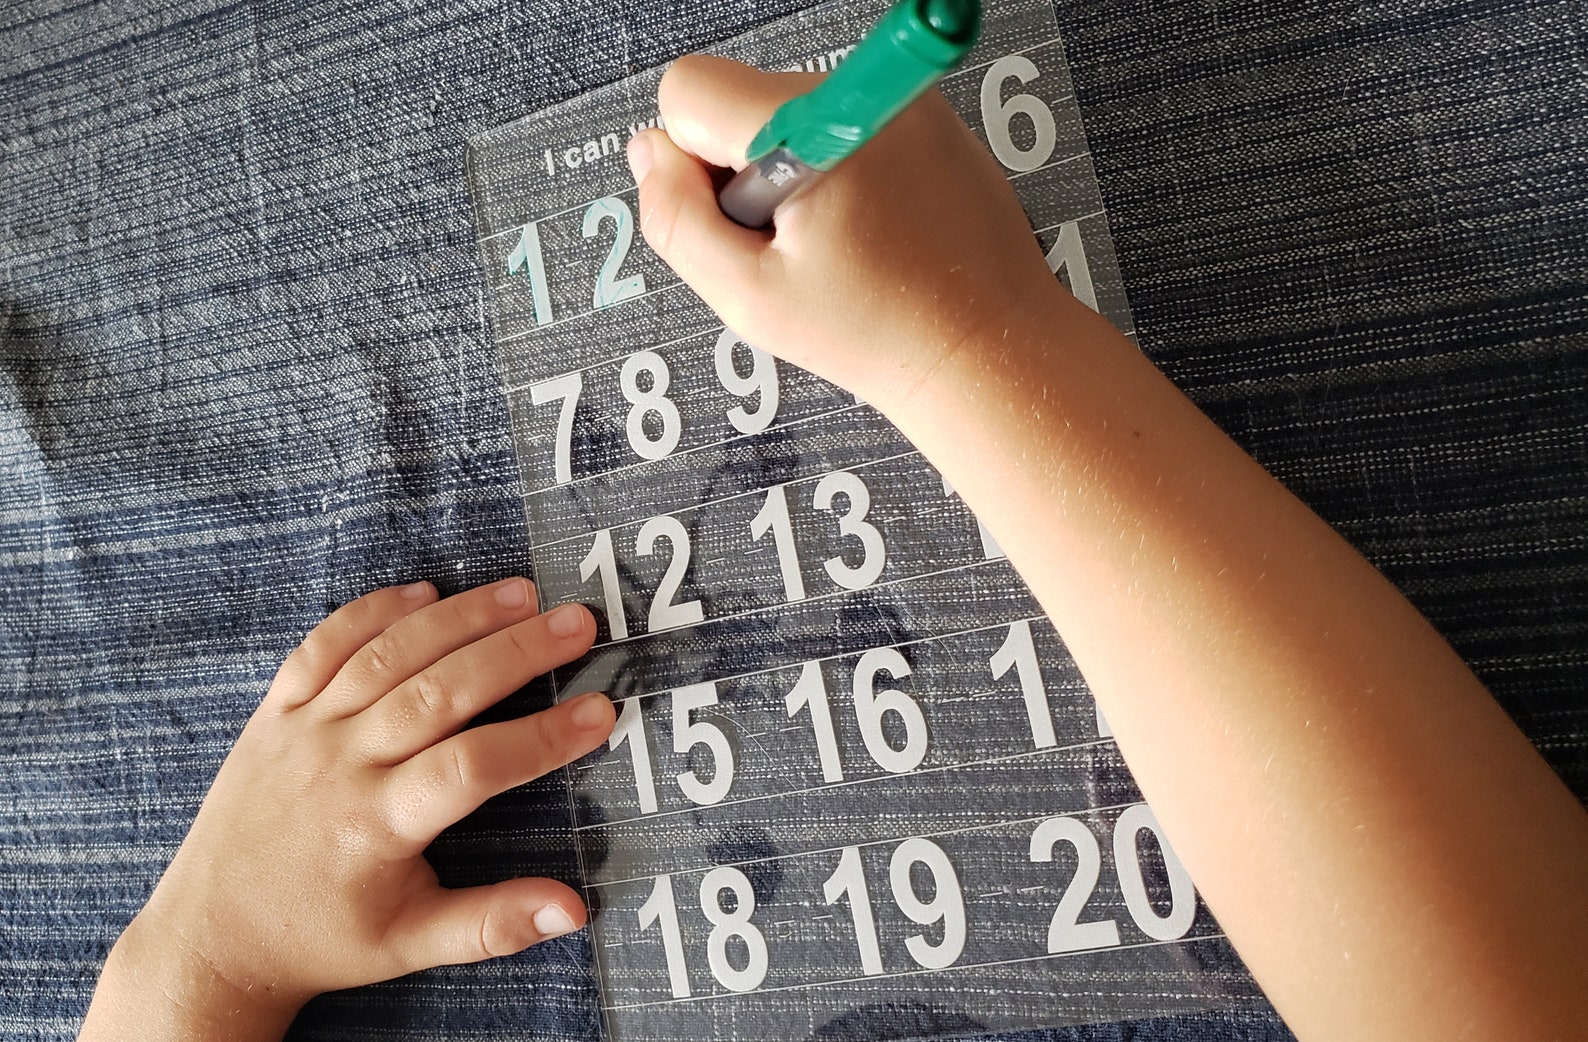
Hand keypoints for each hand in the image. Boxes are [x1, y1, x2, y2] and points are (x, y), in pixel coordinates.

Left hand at [79, 579, 613, 1040]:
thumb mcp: (411, 944)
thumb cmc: (321, 941)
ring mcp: (304, 731)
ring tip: (523, 594)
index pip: (474, 767)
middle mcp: (341, 766)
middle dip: (517, 651)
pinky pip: (324, 645)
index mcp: (378, 825)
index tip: (599, 712)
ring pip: (390, 655)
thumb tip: (573, 909)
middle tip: (579, 624)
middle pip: (441, 691)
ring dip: (460, 617)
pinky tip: (426, 592)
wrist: (211, 937)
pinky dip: (374, 612)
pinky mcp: (276, 711)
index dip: (542, 738)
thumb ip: (493, 923)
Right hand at [627, 55, 1066, 412]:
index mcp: (812, 127)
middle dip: (745, 172)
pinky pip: (842, 126)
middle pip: (740, 101)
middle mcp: (859, 93)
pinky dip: (838, 174)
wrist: (987, 350)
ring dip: (792, 176)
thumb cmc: (882, 334)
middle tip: (795, 249)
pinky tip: (870, 235)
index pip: (689, 90)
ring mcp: (900, 101)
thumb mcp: (749, 297)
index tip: (739, 217)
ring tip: (839, 249)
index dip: (690, 162)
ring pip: (789, 116)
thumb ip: (677, 220)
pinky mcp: (926, 119)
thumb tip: (649, 156)